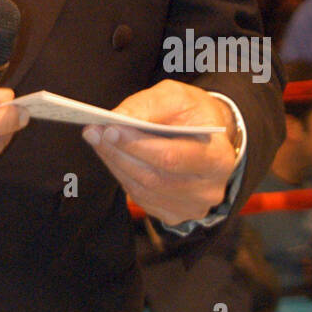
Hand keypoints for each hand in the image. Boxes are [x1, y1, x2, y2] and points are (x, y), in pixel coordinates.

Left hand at [81, 79, 236, 226]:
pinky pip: (141, 198)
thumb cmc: (193, 114)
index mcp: (218, 158)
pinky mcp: (176, 214)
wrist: (209, 136)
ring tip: (97, 139)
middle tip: (93, 132)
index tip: (109, 128)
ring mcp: (193, 206)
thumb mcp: (178, 97)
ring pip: (143, 190)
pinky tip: (113, 156)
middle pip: (154, 177)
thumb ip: (149, 105)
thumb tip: (118, 118)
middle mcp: (210, 189)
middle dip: (119, 152)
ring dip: (115, 163)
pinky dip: (123, 176)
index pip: (171, 157)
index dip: (137, 145)